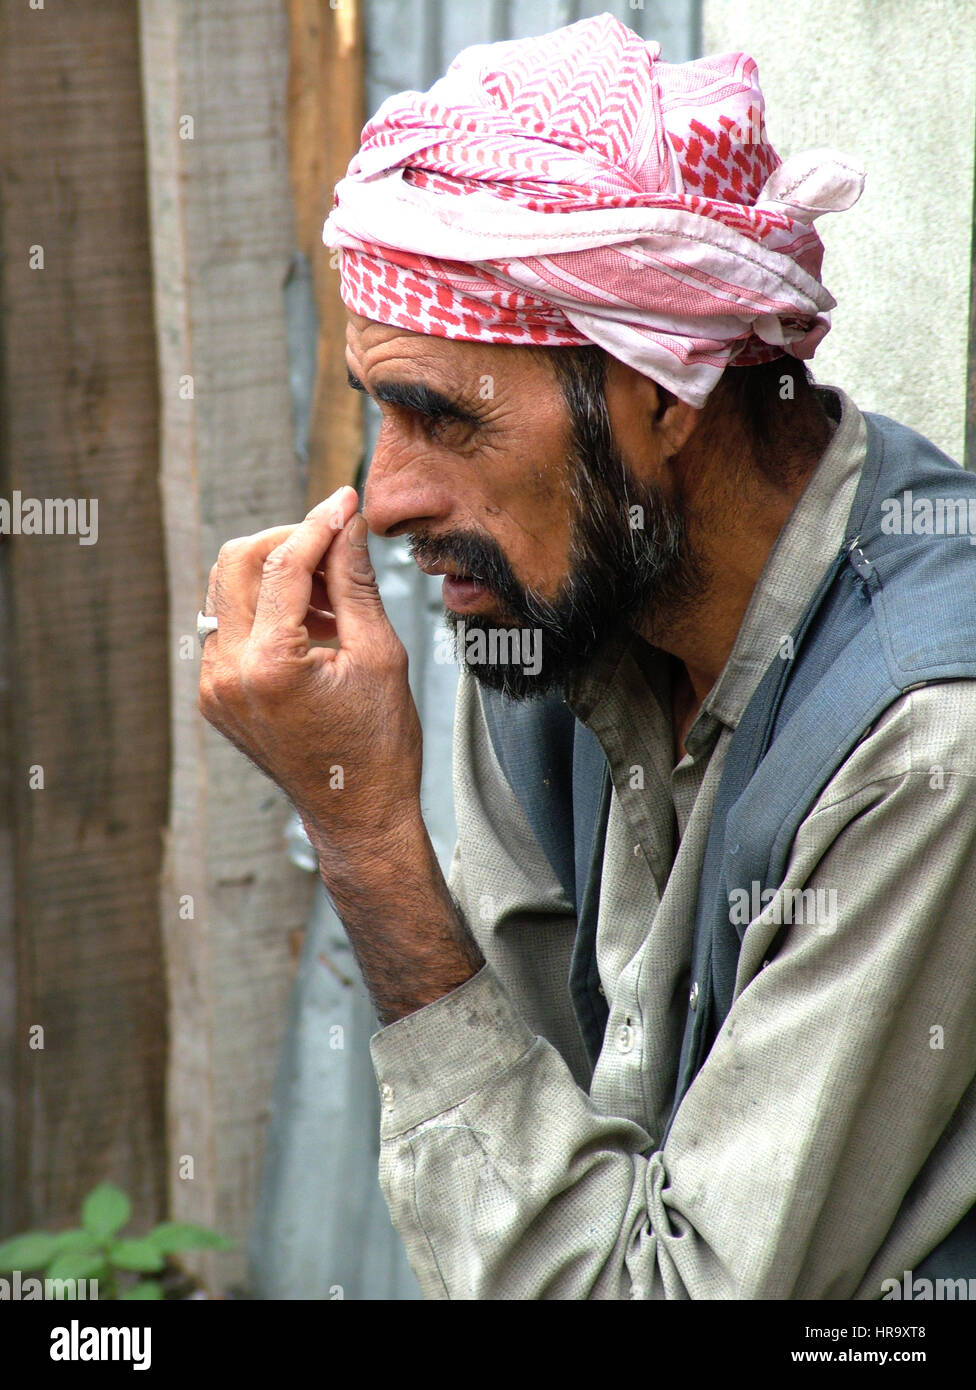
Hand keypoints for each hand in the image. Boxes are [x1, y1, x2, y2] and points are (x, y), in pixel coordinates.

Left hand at [198, 485, 423, 862]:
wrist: (356, 813)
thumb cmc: (378, 745)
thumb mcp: (380, 654)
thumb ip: (355, 582)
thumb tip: (347, 524)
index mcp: (269, 665)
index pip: (285, 563)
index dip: (319, 523)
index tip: (345, 501)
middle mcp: (227, 674)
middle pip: (237, 563)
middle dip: (287, 541)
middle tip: (336, 547)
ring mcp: (213, 687)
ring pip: (227, 591)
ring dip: (275, 575)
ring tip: (329, 598)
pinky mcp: (214, 695)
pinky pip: (229, 627)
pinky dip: (265, 611)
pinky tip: (310, 627)